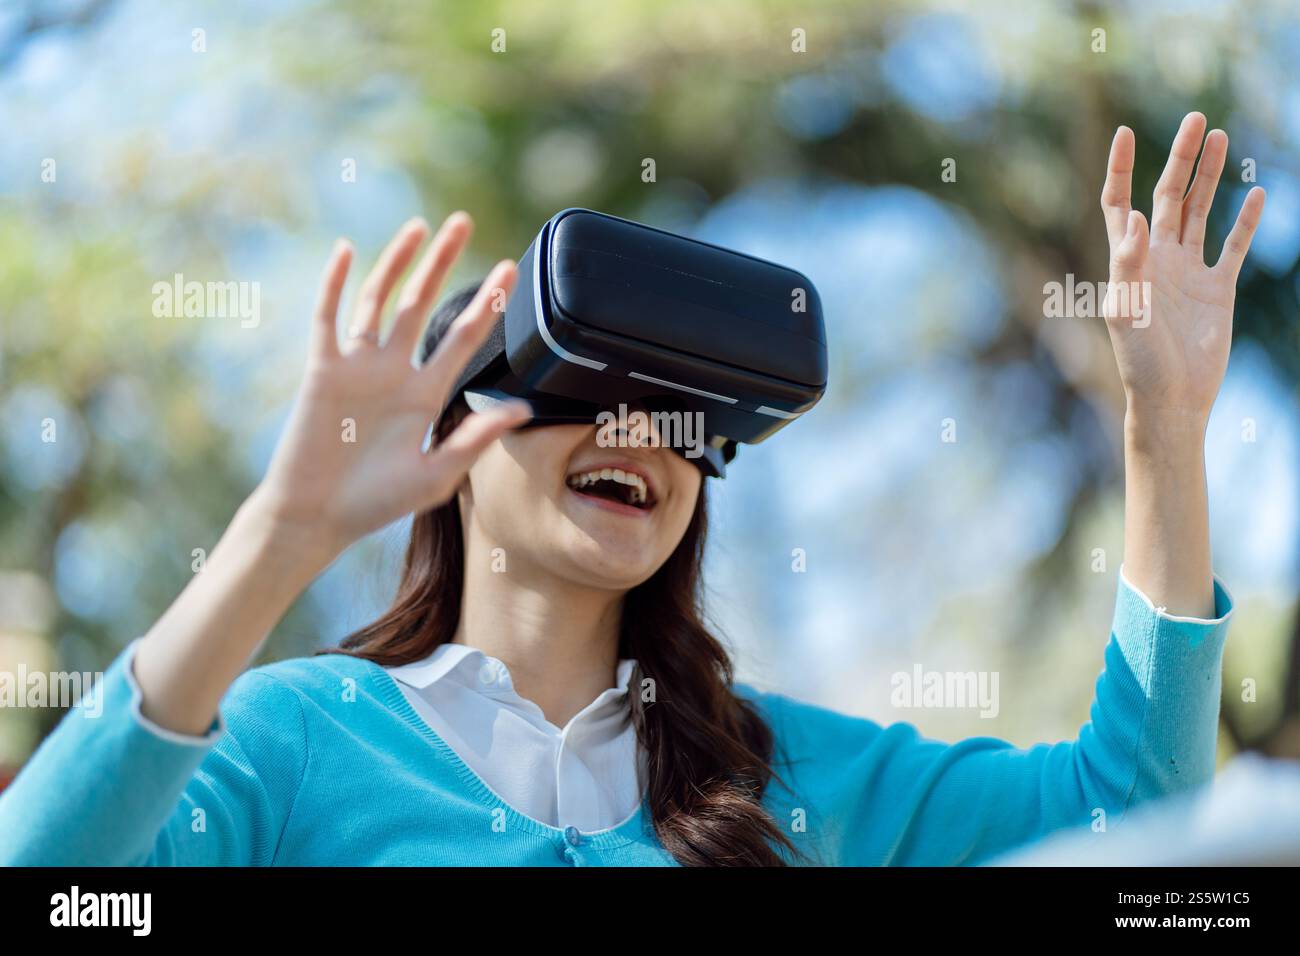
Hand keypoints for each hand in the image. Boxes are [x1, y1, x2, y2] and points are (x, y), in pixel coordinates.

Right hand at [247, 213, 530, 566]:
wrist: (318, 517)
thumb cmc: (376, 503)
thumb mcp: (435, 475)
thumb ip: (474, 439)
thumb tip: (520, 410)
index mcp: (425, 394)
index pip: (462, 337)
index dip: (487, 304)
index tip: (510, 269)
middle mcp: (395, 371)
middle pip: (422, 303)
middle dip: (442, 262)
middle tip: (463, 221)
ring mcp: (358, 366)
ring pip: (380, 299)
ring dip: (398, 262)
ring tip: (419, 226)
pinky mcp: (323, 369)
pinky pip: (330, 317)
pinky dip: (336, 283)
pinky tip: (347, 251)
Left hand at [1100, 112, 1265, 426]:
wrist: (1172, 397)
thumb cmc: (1139, 360)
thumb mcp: (1126, 309)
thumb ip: (1128, 262)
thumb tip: (1137, 215)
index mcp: (1128, 260)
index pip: (1119, 203)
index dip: (1120, 169)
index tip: (1124, 132)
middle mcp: (1158, 259)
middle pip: (1169, 196)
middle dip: (1181, 158)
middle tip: (1197, 118)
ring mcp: (1189, 272)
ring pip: (1202, 212)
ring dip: (1210, 176)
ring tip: (1220, 137)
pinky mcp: (1218, 290)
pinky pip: (1234, 247)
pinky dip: (1245, 221)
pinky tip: (1256, 193)